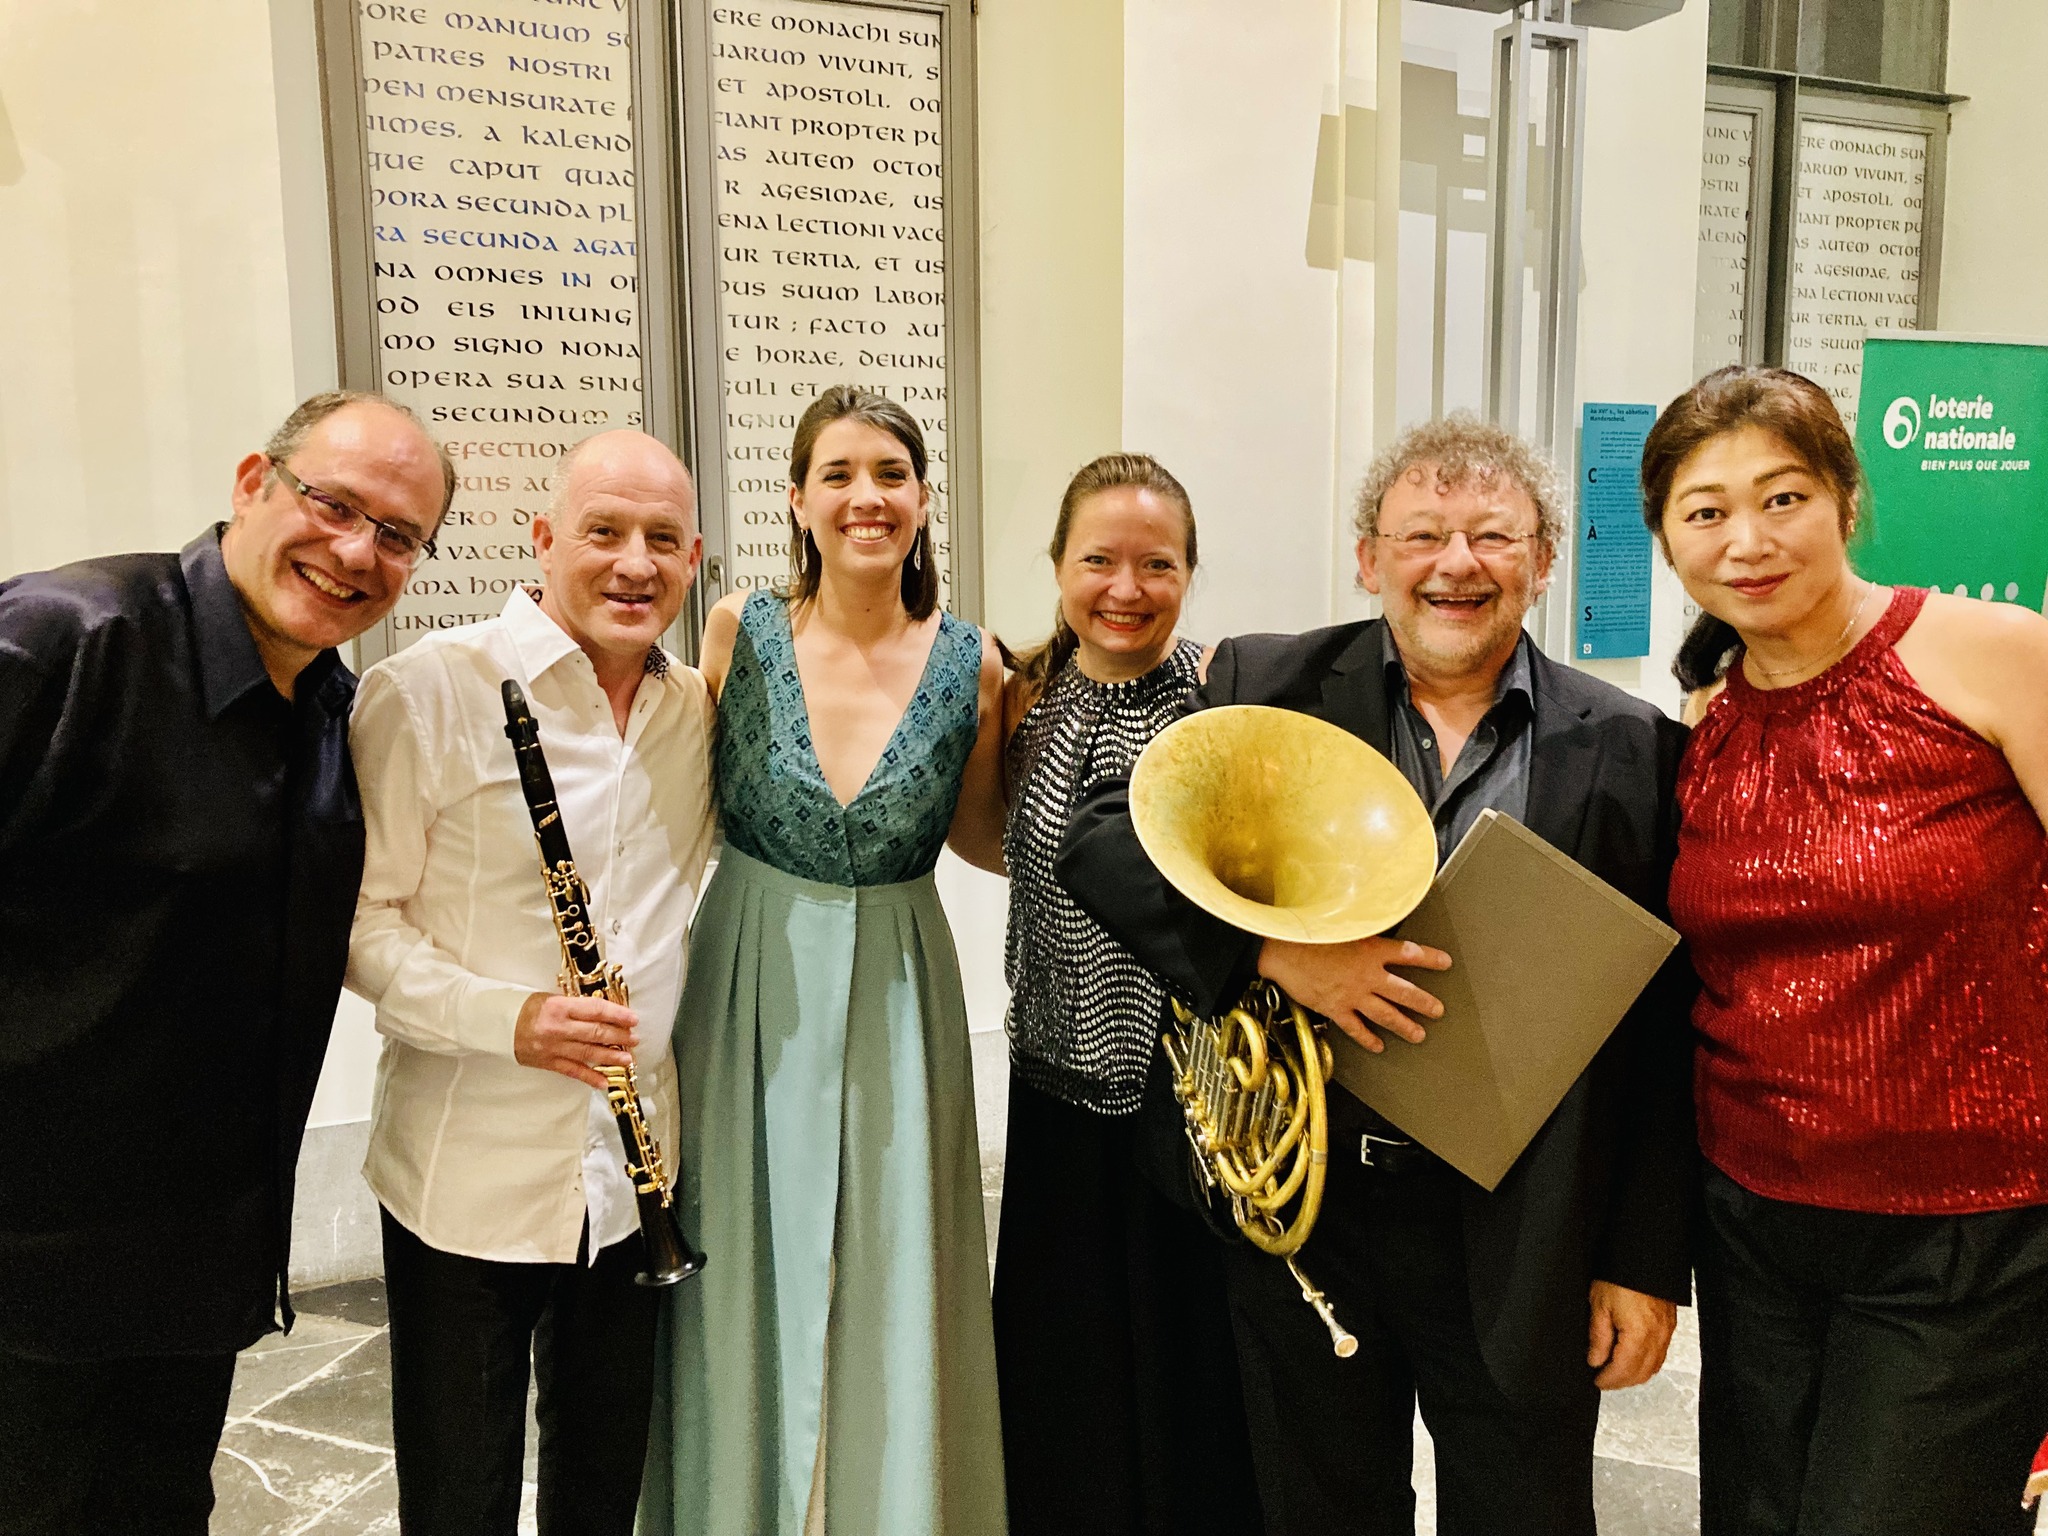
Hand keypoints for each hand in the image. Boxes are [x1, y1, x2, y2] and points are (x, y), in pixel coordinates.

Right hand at [513, 992, 639, 1090]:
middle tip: (634, 1040)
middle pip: (596, 1033)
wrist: (497, 1025)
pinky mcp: (548, 1062)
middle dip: (619, 1037)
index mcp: (559, 1007)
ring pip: (588, 1053)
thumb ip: (576, 1007)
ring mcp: (553, 1047)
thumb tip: (604, 1014)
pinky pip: (573, 1071)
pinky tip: (605, 1081)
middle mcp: (558, 1028)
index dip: (617, 1015)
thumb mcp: (551, 999)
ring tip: (628, 1060)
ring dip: (611, 1058)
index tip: (633, 1019)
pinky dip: (590, 1077)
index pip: (595, 1010)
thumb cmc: (527, 1008)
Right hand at [1256, 935, 1451, 1052]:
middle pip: (1405, 992)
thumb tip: (1375, 923)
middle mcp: (1367, 975)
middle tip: (1437, 1010)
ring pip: (1386, 1015)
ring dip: (1404, 1026)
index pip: (1409, 954)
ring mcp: (1352, 995)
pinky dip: (1367, 1038)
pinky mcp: (1335, 1009)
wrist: (1281, 950)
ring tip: (1418, 1034)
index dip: (1430, 958)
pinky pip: (1356, 1028)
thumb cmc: (1308, 933)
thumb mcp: (1343, 924)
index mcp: (1371, 950)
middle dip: (1424, 1003)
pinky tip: (1378, 1045)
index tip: (1445, 962)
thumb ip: (1363, 929)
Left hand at [1586, 1281, 1677, 1389]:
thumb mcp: (1599, 1305)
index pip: (1623, 1370)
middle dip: (1622, 1381)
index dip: (1609, 1380)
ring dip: (1636, 1374)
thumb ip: (1598, 1337)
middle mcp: (1657, 1336)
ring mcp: (1666, 1331)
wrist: (1643, 1254)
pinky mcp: (1670, 1324)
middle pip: (1641, 1373)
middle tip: (1605, 1380)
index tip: (1597, 1381)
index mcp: (1638, 1334)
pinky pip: (1662, 1353)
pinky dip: (1648, 1363)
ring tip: (1617, 1372)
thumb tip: (1595, 1360)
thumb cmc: (1620, 1275)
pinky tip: (1635, 1358)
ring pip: (1654, 1366)